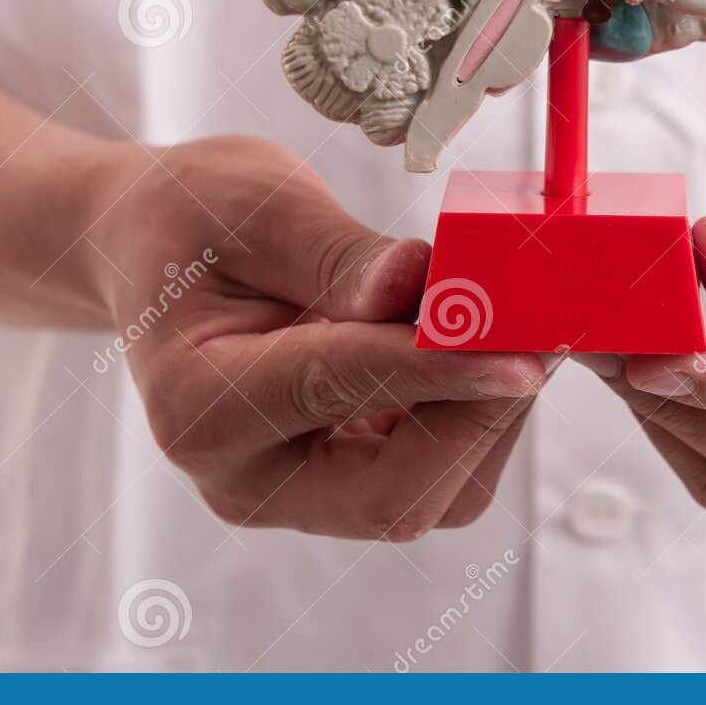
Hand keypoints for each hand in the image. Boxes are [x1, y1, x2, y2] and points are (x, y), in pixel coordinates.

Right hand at [86, 136, 546, 539]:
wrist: (164, 250)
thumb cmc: (196, 220)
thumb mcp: (258, 208)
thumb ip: (339, 255)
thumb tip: (420, 282)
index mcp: (198, 408)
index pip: (333, 390)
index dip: (436, 370)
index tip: (522, 355)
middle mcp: (245, 477)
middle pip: (393, 493)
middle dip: (477, 415)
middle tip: (542, 332)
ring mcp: (296, 494)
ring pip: (428, 496)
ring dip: (487, 417)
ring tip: (512, 326)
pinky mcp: (344, 484)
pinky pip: (433, 475)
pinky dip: (474, 414)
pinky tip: (486, 345)